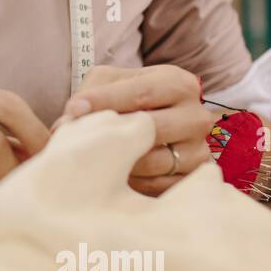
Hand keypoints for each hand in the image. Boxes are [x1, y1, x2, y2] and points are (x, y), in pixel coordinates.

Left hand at [53, 65, 213, 195]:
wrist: (150, 125)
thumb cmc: (123, 100)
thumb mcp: (108, 84)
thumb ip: (91, 92)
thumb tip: (72, 116)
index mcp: (177, 83)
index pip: (141, 93)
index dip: (104, 100)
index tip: (73, 110)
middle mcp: (196, 116)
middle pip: (150, 129)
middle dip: (110, 136)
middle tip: (80, 142)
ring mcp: (199, 150)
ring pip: (153, 162)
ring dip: (117, 164)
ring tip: (92, 160)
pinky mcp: (193, 180)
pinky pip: (157, 186)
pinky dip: (131, 184)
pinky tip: (112, 176)